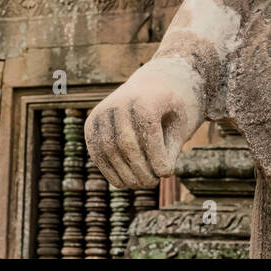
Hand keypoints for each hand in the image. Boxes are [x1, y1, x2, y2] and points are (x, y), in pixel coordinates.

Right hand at [84, 59, 202, 188]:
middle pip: (126, 142)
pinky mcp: (91, 124)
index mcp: (144, 97)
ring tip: (140, 184)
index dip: (156, 155)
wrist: (151, 86)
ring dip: (124, 173)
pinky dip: (109, 171)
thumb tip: (159, 173)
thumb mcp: (179, 125)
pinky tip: (124, 183)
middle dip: (140, 169)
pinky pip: (96, 151)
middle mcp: (119, 102)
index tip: (167, 173)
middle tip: (152, 184)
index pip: (147, 129)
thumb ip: (171, 149)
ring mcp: (102, 112)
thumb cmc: (170, 110)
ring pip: (109, 149)